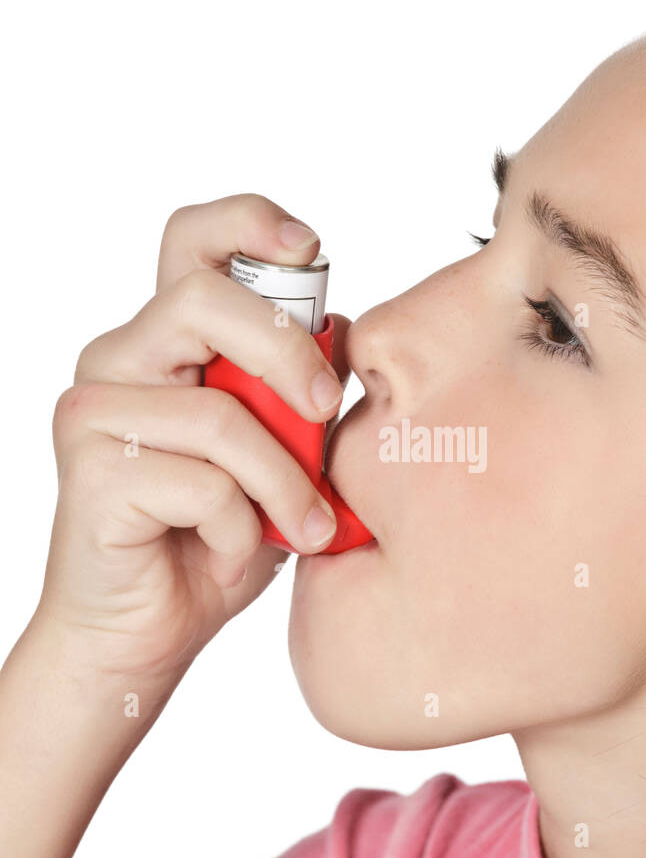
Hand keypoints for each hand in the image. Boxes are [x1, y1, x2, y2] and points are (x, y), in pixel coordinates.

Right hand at [36, 193, 350, 681]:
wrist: (143, 635)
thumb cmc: (213, 539)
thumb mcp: (278, 454)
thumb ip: (296, 391)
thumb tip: (341, 329)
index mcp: (165, 340)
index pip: (193, 240)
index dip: (250, 221)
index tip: (311, 247)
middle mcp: (119, 359)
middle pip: (207, 299)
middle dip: (289, 354)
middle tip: (326, 412)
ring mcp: (96, 411)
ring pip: (220, 413)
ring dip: (282, 480)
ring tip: (304, 526)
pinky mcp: (92, 471)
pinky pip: (204, 483)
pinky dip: (242, 529)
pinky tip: (234, 554)